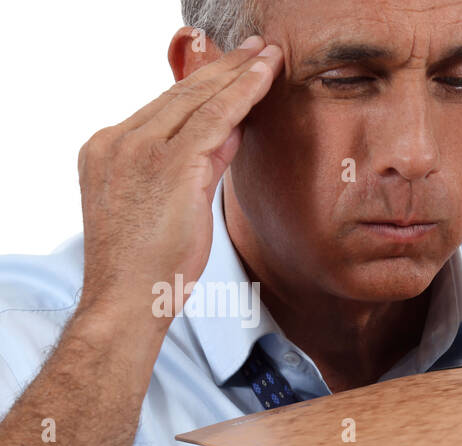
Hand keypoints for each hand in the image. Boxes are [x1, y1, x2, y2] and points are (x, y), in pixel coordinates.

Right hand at [76, 37, 283, 328]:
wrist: (127, 298)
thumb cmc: (148, 267)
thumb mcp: (169, 206)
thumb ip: (196, 165)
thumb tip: (227, 134)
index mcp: (110, 149)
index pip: (164, 107)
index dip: (202, 86)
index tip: (230, 69)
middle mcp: (120, 140)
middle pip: (180, 93)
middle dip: (223, 68)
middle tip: (257, 50)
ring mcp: (140, 149)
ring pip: (199, 99)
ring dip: (239, 73)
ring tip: (269, 56)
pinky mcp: (170, 164)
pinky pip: (214, 117)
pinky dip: (242, 94)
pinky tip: (264, 79)